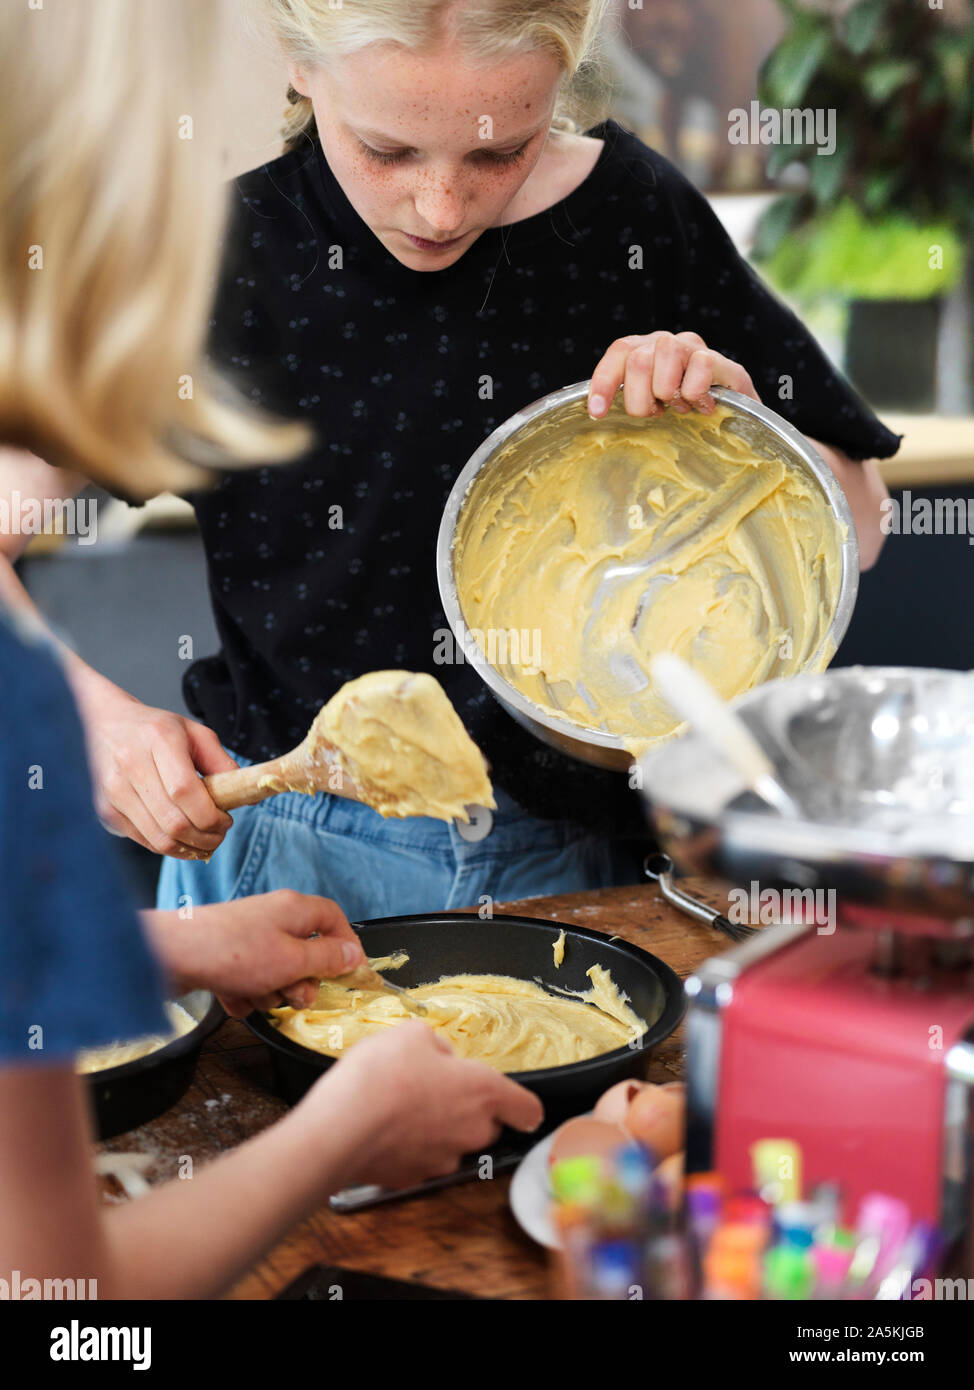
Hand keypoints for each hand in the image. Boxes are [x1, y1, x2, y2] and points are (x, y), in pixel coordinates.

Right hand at [72, 670, 235, 857]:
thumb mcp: (196, 733)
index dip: (211, 816)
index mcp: (158, 739)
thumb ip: (222, 764)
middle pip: (173, 822)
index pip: (185, 792)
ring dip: (190, 849)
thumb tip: (247, 797)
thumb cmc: (157, 730)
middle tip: (219, 835)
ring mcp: (113, 791)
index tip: (227, 820)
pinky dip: (170, 847)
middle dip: (206, 838)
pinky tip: (183, 839)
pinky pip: (144, 841)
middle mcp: (130, 765)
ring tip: (206, 841)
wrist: (106, 725)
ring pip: (159, 839)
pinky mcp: (105, 810)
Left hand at [141, 891, 366, 1016]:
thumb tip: (353, 954)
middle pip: (306, 953)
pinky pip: (250, 982)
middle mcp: (272, 918)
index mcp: (294, 909)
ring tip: (252, 991)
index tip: (349, 972)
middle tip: (292, 993)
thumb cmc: (231, 953)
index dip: (345, 945)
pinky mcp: (226, 957)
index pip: (333, 918)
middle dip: (301, 981)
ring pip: (277, 973)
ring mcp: (247, 938)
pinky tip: (231, 996)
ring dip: (269, 992)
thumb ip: (326, 959)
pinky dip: (244, 994)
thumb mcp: (292, 961)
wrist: (169, 956)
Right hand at [303, 1021, 543, 1190]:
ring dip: (437, 1128)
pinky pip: (420, 1159)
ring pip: (453, 1143)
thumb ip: (436, 1045)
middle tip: (436, 1087)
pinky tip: (383, 1127)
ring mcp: (442, 1160)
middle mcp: (471, 1131)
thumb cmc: (382, 1075)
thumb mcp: (412, 1034)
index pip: (527, 1109)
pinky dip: (409, 1146)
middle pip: (487, 1126)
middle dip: (469, 1109)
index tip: (516, 1104)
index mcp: (483, 1092)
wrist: (339, 1128)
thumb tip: (440, 1057)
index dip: (522, 1105)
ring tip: (401, 1105)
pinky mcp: (412, 1178)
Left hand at [588, 331, 758, 419]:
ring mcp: (696, 349)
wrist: (737, 424)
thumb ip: (626, 398)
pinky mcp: (723, 362)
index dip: (604, 382)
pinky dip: (696, 395)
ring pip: (666, 356)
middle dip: (642, 400)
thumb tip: (595, 409)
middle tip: (658, 413)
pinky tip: (703, 406)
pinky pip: (699, 369)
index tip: (598, 413)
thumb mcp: (650, 407)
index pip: (619, 352)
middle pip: (638, 360)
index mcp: (646, 350)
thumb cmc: (685, 418)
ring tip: (681, 406)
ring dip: (670, 393)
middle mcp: (668, 342)